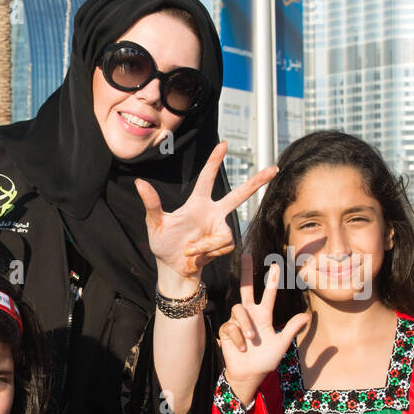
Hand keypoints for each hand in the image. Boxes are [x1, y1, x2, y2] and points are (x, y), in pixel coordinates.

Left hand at [137, 142, 275, 288]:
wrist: (173, 269)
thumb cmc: (163, 244)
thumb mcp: (154, 223)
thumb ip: (151, 203)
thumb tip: (139, 182)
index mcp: (197, 203)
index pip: (207, 178)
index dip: (215, 161)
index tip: (224, 144)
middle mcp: (213, 212)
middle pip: (239, 194)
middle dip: (257, 182)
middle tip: (274, 168)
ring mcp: (220, 228)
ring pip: (226, 233)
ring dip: (205, 245)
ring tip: (189, 251)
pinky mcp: (224, 243)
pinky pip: (223, 245)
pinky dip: (207, 252)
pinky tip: (198, 256)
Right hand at [218, 252, 309, 405]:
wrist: (250, 374)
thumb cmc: (266, 360)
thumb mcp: (282, 343)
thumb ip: (292, 328)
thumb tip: (308, 315)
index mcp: (264, 316)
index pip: (268, 294)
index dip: (272, 280)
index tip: (275, 265)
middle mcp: (250, 315)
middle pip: (246, 289)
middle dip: (247, 272)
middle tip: (246, 255)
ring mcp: (237, 322)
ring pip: (238, 310)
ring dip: (246, 324)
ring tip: (252, 339)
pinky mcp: (226, 330)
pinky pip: (231, 327)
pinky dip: (239, 338)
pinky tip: (242, 348)